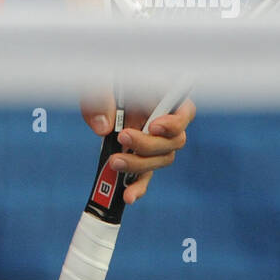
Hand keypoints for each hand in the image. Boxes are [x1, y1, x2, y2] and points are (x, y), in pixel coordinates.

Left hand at [80, 94, 195, 204]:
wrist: (95, 95)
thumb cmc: (100, 82)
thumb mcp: (97, 83)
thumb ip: (100, 100)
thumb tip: (103, 128)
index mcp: (161, 96)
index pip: (184, 111)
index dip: (174, 122)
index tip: (153, 126)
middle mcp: (162, 120)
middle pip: (173, 141)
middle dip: (148, 145)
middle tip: (123, 137)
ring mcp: (153, 141)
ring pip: (160, 160)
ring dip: (139, 165)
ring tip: (114, 161)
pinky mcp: (140, 157)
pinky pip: (145, 176)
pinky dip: (137, 187)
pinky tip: (128, 196)